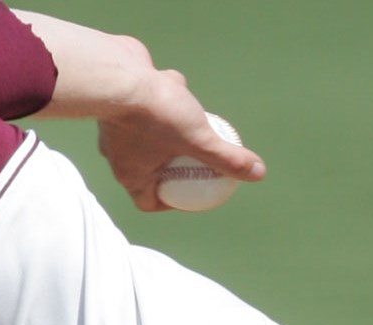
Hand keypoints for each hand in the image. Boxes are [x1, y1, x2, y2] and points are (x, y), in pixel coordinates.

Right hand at [95, 72, 263, 210]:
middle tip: (198, 155)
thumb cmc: (154, 113)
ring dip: (170, 125)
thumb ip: (226, 158)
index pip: (148, 201)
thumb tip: (258, 173)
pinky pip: (142, 104)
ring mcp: (114, 126)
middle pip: (151, 167)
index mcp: (131, 174)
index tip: (192, 190)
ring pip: (148, 133)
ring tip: (190, 114)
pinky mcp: (116, 99)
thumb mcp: (198, 139)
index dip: (171, 201)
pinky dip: (159, 98)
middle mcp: (118, 154)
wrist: (116, 73)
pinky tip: (176, 84)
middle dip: (176, 161)